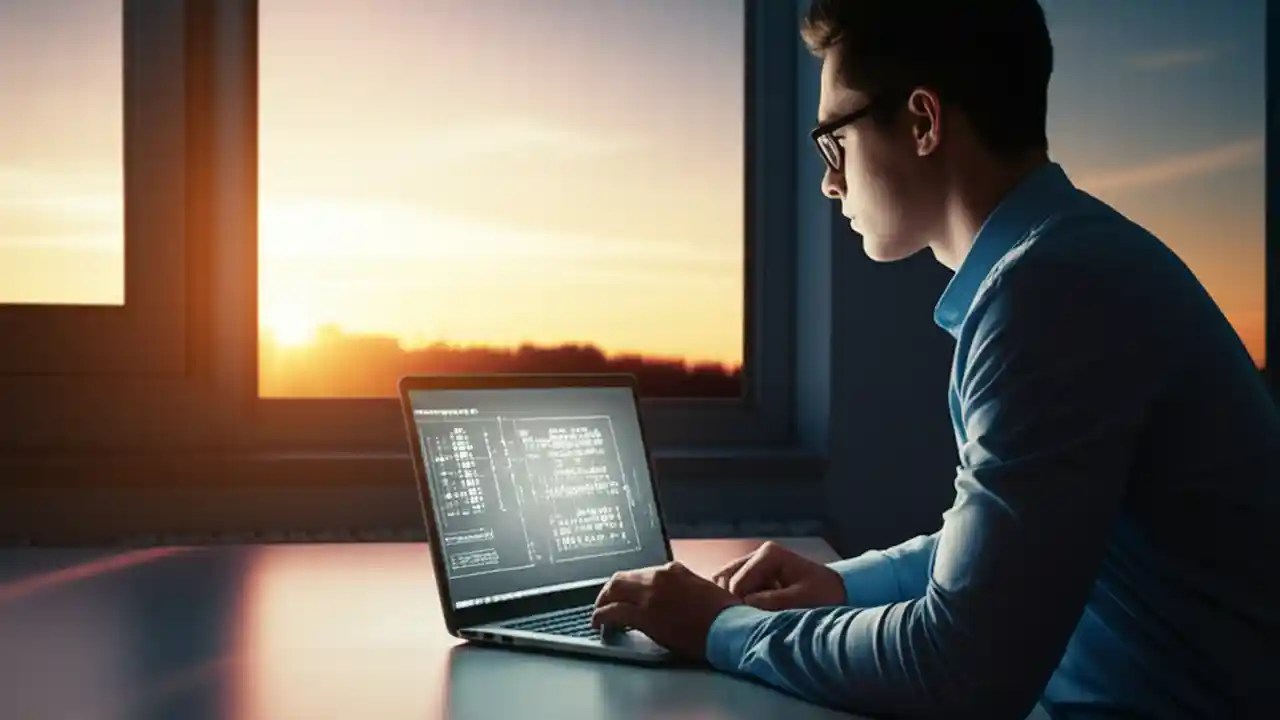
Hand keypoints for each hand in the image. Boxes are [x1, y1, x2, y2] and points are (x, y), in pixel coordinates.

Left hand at [591, 560, 741, 660]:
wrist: (730, 628)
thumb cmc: (725, 615)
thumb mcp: (704, 591)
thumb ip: (685, 589)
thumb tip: (676, 599)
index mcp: (674, 570)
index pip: (642, 574)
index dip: (630, 587)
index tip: (627, 597)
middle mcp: (659, 577)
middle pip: (621, 579)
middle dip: (609, 591)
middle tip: (605, 604)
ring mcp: (650, 595)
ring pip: (613, 591)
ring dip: (602, 603)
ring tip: (599, 616)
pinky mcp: (645, 616)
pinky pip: (613, 612)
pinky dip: (601, 617)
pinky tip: (599, 625)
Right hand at [711, 541, 846, 609]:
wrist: (838, 595)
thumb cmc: (825, 598)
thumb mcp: (803, 601)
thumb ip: (773, 601)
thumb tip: (744, 603)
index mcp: (769, 554)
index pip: (737, 583)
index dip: (740, 607)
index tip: (752, 624)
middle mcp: (757, 553)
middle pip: (724, 580)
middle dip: (733, 603)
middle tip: (750, 622)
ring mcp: (752, 562)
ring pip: (722, 582)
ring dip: (732, 602)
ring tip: (752, 616)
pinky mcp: (751, 574)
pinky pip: (729, 586)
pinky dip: (734, 600)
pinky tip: (751, 612)